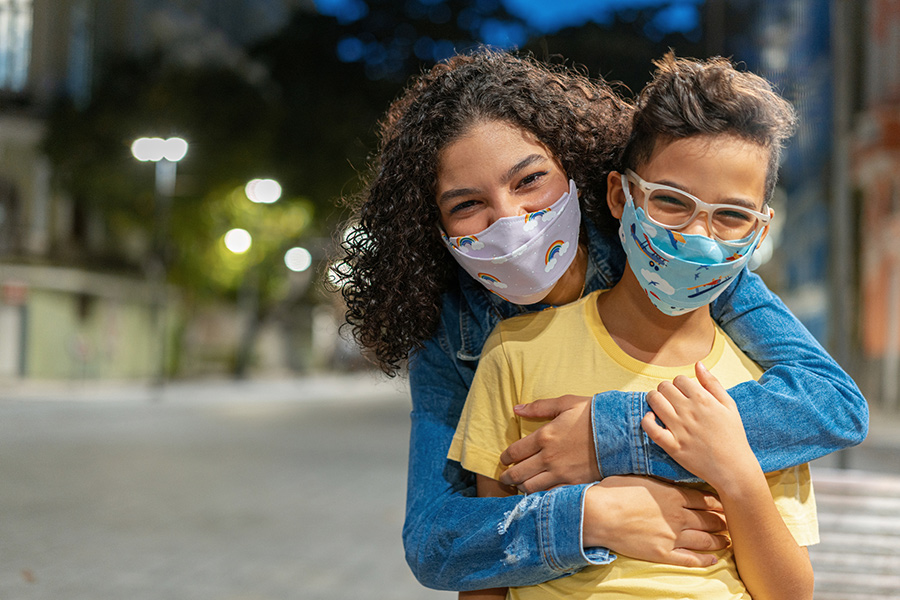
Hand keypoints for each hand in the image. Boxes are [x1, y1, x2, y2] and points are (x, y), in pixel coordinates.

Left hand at [498, 395, 598, 492]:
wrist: (621, 432)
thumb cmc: (594, 415)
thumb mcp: (566, 403)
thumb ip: (539, 407)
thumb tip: (516, 409)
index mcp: (545, 436)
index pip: (514, 452)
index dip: (505, 458)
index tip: (504, 460)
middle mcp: (549, 457)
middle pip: (518, 473)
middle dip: (507, 477)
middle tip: (504, 478)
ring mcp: (561, 473)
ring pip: (530, 487)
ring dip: (521, 487)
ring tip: (520, 486)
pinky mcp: (574, 484)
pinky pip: (550, 495)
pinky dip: (541, 496)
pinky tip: (540, 493)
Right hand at [584, 475, 728, 567]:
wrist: (599, 514)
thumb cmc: (615, 492)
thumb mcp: (641, 478)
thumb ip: (661, 482)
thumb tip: (670, 482)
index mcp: (673, 496)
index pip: (704, 500)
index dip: (718, 503)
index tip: (727, 504)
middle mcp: (678, 516)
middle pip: (708, 520)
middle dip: (722, 522)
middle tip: (731, 523)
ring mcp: (672, 536)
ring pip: (704, 540)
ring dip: (718, 541)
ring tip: (726, 541)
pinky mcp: (662, 553)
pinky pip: (689, 559)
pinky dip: (703, 560)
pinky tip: (712, 560)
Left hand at [642, 362, 759, 491]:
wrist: (734, 468)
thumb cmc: (733, 436)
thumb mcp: (729, 405)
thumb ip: (712, 383)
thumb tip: (698, 364)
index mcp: (704, 400)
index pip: (679, 379)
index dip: (679, 383)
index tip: (682, 391)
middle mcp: (689, 411)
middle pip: (664, 387)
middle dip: (665, 389)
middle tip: (670, 398)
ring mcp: (679, 429)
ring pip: (654, 401)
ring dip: (653, 399)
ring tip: (659, 405)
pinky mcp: (672, 446)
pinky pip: (650, 428)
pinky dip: (646, 420)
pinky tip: (651, 418)